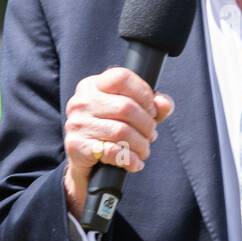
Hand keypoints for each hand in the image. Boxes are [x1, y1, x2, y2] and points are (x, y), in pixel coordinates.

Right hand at [63, 66, 174, 220]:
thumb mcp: (132, 114)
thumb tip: (164, 104)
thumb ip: (153, 106)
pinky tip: (134, 163)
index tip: (150, 109)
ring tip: (144, 150)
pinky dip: (129, 159)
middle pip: (126, 107)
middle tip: (151, 135)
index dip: (143, 93)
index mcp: (94, 86)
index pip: (121, 77)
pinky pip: (111, 151)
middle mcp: (82, 101)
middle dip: (147, 125)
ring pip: (121, 131)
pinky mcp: (77, 146)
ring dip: (141, 144)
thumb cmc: (111, 132)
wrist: (85, 163)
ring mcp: (77, 123)